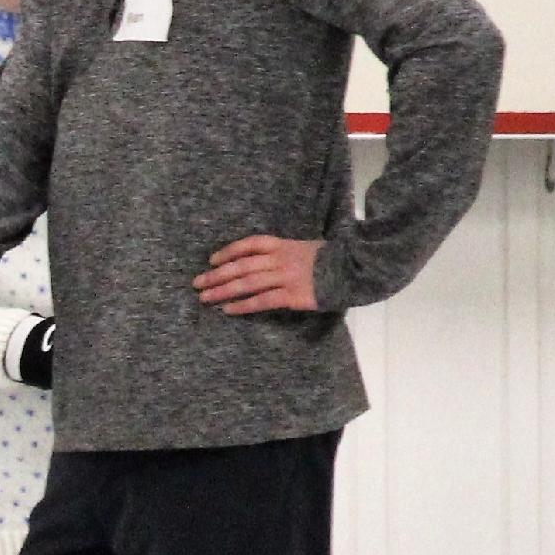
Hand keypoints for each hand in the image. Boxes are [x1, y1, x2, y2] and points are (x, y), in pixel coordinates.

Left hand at [195, 236, 321, 313]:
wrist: (356, 269)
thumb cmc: (330, 260)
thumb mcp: (304, 248)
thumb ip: (282, 254)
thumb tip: (256, 264)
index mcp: (283, 245)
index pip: (249, 244)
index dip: (229, 251)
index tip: (212, 260)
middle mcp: (280, 259)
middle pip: (241, 266)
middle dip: (216, 275)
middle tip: (197, 283)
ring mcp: (286, 277)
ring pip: (247, 284)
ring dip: (223, 291)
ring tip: (204, 298)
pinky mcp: (292, 295)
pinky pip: (262, 301)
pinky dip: (243, 306)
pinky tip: (228, 310)